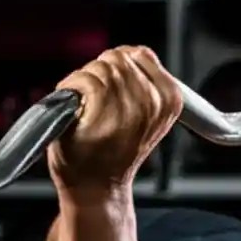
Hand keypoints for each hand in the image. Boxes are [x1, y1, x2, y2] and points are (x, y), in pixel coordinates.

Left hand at [47, 46, 182, 194]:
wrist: (97, 187)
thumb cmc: (115, 152)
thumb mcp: (147, 117)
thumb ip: (145, 85)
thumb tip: (130, 53)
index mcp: (171, 98)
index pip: (141, 53)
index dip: (119, 66)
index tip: (113, 90)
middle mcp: (153, 98)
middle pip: (117, 57)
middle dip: (99, 73)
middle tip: (94, 102)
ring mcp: (128, 102)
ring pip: (98, 67)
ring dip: (83, 83)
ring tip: (84, 109)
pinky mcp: (102, 105)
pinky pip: (82, 79)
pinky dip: (70, 90)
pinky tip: (73, 111)